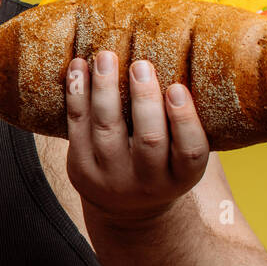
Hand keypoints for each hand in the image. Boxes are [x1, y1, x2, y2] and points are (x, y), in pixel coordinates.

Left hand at [64, 51, 209, 224]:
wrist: (125, 208)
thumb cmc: (162, 165)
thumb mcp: (181, 157)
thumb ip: (185, 124)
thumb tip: (189, 61)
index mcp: (182, 178)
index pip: (190, 152)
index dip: (184, 120)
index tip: (177, 88)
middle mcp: (147, 182)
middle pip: (148, 140)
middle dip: (144, 100)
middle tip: (141, 65)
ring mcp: (110, 177)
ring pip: (107, 130)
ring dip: (105, 90)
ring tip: (106, 58)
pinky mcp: (80, 168)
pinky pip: (76, 126)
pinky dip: (77, 94)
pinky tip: (78, 67)